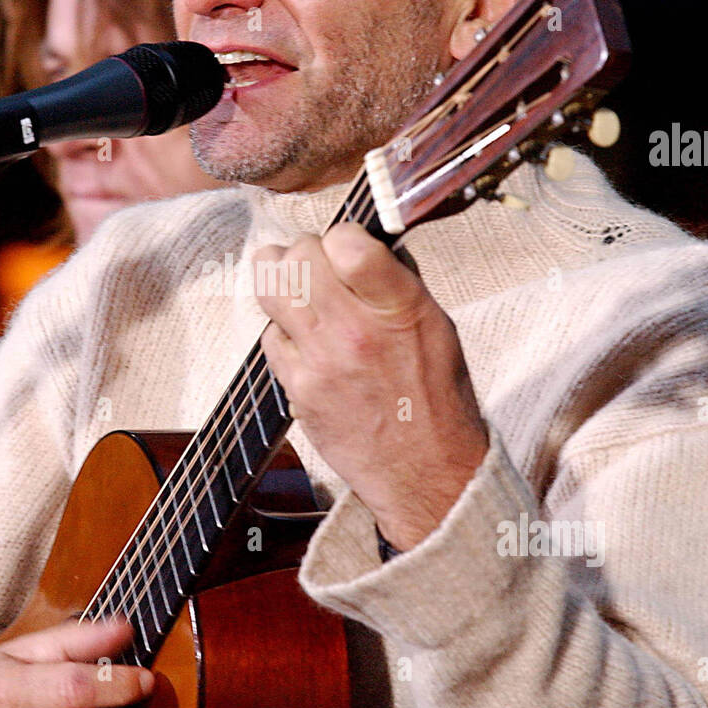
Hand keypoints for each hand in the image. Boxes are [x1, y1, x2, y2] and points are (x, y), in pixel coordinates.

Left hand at [255, 223, 488, 551]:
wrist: (426, 471)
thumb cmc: (435, 398)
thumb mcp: (437, 326)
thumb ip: (397, 282)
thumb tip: (365, 245)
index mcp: (400, 307)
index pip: (346, 241)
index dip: (339, 236)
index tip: (344, 246)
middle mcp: (356, 330)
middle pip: (298, 257)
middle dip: (303, 252)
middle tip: (312, 262)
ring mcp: (321, 360)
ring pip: (271, 288)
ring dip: (276, 276)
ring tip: (287, 278)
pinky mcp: (298, 388)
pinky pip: (270, 337)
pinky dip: (282, 330)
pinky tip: (300, 336)